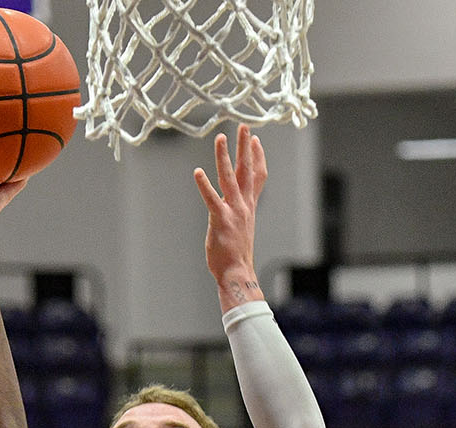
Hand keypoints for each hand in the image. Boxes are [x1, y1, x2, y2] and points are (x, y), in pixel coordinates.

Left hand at [194, 123, 266, 303]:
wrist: (237, 272)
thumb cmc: (236, 252)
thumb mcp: (242, 226)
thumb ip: (239, 210)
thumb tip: (233, 201)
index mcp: (249, 205)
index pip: (258, 176)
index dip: (258, 156)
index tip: (256, 139)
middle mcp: (244, 205)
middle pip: (247, 170)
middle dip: (246, 147)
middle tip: (245, 126)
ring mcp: (234, 211)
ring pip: (230, 178)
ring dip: (225, 157)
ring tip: (221, 138)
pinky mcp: (221, 220)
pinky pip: (212, 199)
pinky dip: (205, 185)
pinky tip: (197, 172)